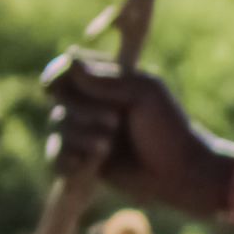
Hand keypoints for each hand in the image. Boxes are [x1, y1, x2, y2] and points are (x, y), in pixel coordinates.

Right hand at [43, 56, 230, 212]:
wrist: (179, 174)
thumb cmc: (168, 129)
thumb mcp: (145, 94)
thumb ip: (107, 78)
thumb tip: (69, 59)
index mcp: (107, 81)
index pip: (67, 70)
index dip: (57, 76)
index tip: (55, 85)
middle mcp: (91, 104)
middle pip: (58, 99)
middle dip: (81, 111)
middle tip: (114, 122)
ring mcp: (86, 133)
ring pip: (57, 128)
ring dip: (80, 137)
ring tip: (106, 148)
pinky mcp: (83, 162)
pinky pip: (57, 158)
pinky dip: (67, 160)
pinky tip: (88, 164)